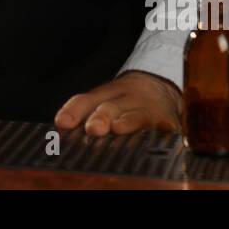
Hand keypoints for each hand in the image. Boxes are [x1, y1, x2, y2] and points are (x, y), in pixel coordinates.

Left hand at [54, 70, 182, 136]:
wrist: (161, 88)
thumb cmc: (125, 101)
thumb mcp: (104, 100)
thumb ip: (83, 112)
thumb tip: (60, 127)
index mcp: (106, 94)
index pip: (86, 100)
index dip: (74, 111)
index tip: (62, 123)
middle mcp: (126, 99)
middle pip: (112, 106)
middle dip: (102, 116)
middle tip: (92, 128)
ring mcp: (148, 109)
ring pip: (137, 116)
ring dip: (127, 122)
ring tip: (118, 128)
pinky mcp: (168, 122)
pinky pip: (164, 129)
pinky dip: (158, 134)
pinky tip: (150, 140)